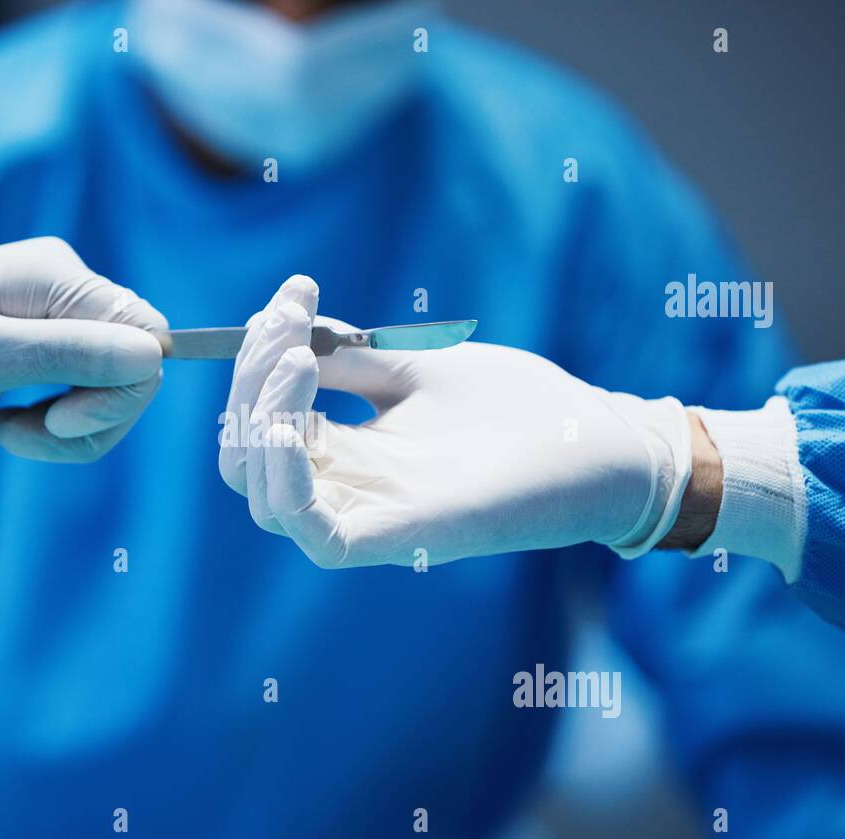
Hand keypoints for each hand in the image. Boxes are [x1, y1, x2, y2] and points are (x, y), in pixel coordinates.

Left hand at [0, 237, 166, 461]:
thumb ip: (69, 354)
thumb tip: (154, 358)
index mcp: (55, 275)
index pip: (145, 337)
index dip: (118, 393)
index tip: (56, 425)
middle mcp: (67, 286)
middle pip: (135, 369)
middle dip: (91, 421)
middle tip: (25, 437)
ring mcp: (60, 316)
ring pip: (115, 390)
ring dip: (70, 432)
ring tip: (7, 434)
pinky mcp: (51, 345)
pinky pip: (87, 396)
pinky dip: (56, 427)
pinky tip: (6, 423)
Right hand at [220, 276, 692, 567]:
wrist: (598, 441)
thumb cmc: (521, 409)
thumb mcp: (420, 368)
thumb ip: (351, 360)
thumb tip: (286, 330)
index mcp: (349, 454)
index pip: (263, 420)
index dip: (259, 358)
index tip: (297, 290)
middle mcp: (348, 489)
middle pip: (246, 456)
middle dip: (249, 380)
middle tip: (290, 321)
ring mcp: (368, 518)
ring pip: (262, 496)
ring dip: (258, 419)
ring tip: (297, 359)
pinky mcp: (396, 540)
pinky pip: (308, 526)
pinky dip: (282, 475)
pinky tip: (290, 421)